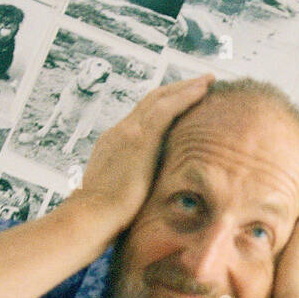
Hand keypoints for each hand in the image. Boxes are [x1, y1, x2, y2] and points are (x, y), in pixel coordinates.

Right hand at [67, 74, 212, 237]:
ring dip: (185, 87)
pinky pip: (166, 108)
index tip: (181, 102)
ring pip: (160, 98)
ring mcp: (128, 132)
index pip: (142, 117)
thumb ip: (131, 187)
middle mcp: (120, 132)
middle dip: (176, 89)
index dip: (163, 106)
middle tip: (199, 82)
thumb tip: (144, 199)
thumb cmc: (104, 218)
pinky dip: (185, 96)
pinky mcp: (139, 138)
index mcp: (115, 144)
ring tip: (207, 80)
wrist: (91, 216)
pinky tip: (202, 89)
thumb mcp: (119, 195)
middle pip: (151, 101)